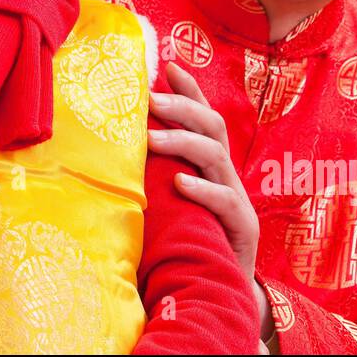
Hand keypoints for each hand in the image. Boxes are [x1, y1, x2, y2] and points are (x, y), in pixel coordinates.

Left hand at [146, 62, 260, 283]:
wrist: (221, 290)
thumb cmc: (187, 241)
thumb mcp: (169, 201)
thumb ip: (154, 174)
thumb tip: (114, 147)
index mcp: (210, 165)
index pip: (203, 117)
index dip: (190, 90)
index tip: (168, 65)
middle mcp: (226, 175)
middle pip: (212, 126)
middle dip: (183, 107)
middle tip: (150, 100)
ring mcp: (237, 199)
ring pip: (217, 156)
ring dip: (183, 142)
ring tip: (151, 139)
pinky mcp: (242, 227)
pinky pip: (225, 201)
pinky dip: (202, 189)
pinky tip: (179, 183)